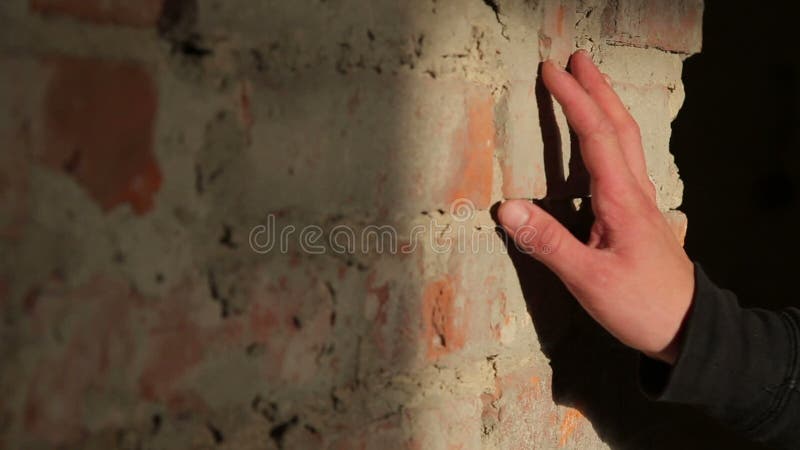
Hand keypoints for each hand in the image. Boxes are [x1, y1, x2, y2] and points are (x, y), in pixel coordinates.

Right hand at [498, 50, 694, 364]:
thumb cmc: (641, 305)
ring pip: (628, 142)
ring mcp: (642, 204)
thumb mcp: (588, 279)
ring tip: (589, 86)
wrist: (690, 330)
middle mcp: (635, 193)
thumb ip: (547, 243)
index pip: (596, 136)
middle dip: (597, 90)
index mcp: (622, 200)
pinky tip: (604, 144)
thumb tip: (505, 207)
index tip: (551, 72)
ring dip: (608, 108)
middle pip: (620, 127)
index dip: (573, 100)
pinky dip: (612, 136)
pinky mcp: (640, 217)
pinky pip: (627, 162)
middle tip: (576, 60)